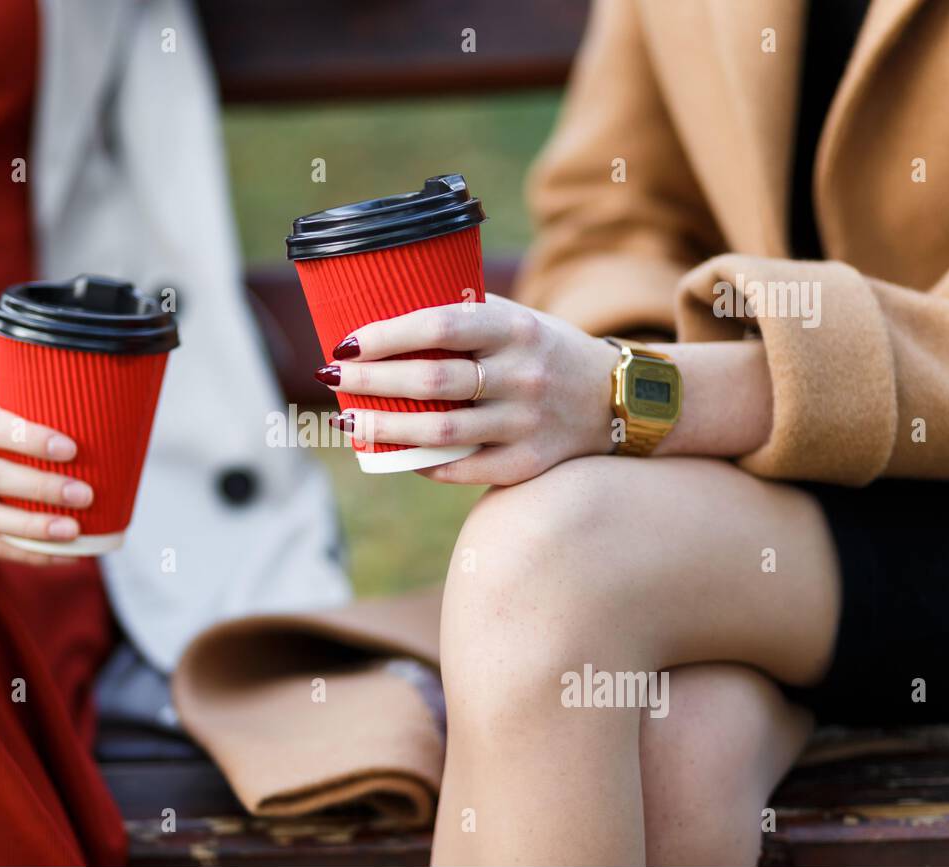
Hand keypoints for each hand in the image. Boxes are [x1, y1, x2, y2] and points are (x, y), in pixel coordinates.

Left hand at [319, 294, 620, 484]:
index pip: (441, 325)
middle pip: (432, 380)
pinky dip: (421, 463)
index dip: (387, 335)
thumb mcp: (517, 320)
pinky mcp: (527, 463)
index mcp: (517, 328)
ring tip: (347, 420)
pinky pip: (463, 468)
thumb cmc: (543, 351)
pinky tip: (392, 453)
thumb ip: (463, 318)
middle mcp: (523, 375)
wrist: (617, 398)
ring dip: (384, 428)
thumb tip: (383, 316)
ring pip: (441, 432)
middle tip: (331, 377)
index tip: (346, 341)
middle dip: (371, 380)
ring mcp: (526, 423)